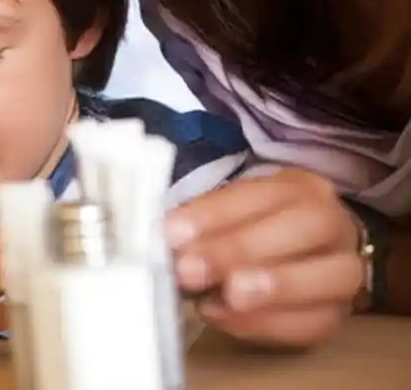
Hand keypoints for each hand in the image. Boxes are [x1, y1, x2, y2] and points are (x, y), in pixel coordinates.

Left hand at [166, 169, 363, 347]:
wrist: (281, 262)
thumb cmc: (241, 230)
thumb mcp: (222, 215)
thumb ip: (199, 224)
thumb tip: (166, 241)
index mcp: (299, 188)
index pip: (263, 192)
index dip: (216, 214)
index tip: (172, 234)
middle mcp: (334, 223)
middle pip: (307, 227)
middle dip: (243, 248)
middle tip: (192, 270)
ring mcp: (345, 271)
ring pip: (330, 276)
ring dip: (274, 287)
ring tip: (228, 297)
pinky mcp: (337, 316)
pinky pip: (317, 323)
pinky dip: (269, 324)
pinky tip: (227, 318)